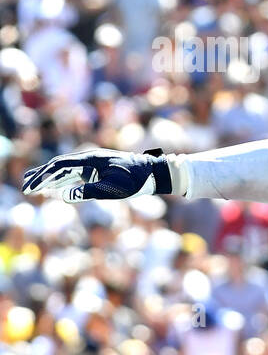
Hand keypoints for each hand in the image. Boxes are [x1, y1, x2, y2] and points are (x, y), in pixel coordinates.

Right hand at [22, 147, 171, 200]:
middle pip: (57, 165)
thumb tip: (66, 196)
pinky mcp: (98, 169)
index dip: (42, 178)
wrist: (154, 172)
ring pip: (65, 168)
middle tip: (26, 188)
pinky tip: (55, 187)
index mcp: (89, 160)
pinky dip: (62, 179)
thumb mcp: (114, 189)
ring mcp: (93, 163)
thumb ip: (89, 192)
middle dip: (40, 177)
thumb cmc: (136, 181)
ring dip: (49, 177)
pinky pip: (75, 173)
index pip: (58, 167)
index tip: (30, 189)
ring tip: (33, 185)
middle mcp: (88, 158)